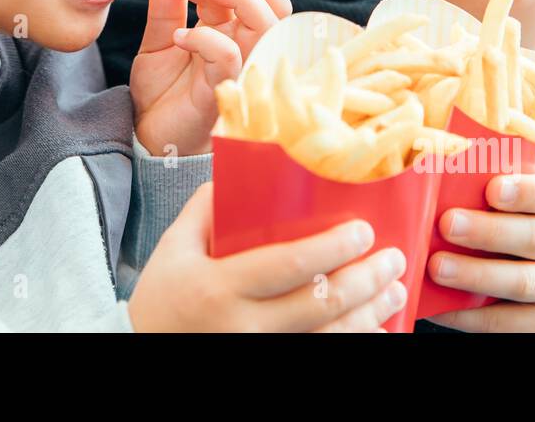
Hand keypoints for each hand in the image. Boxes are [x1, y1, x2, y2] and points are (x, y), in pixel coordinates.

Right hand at [128, 184, 407, 331]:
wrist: (139, 347)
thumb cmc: (163, 295)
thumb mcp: (175, 246)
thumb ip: (207, 206)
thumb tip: (244, 166)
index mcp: (218, 286)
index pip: (286, 265)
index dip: (331, 248)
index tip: (363, 230)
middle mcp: (243, 327)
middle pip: (320, 305)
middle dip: (366, 280)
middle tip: (393, 257)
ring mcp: (260, 354)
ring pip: (329, 338)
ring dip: (371, 314)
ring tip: (395, 289)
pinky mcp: (270, 369)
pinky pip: (323, 358)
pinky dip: (356, 344)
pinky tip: (376, 327)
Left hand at [129, 0, 290, 156]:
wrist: (149, 133)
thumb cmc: (162, 91)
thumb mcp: (158, 40)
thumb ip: (165, 9)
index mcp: (229, 30)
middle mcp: (241, 46)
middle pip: (274, 5)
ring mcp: (238, 68)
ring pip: (266, 27)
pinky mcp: (224, 89)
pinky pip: (230, 57)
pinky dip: (206, 37)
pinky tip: (179, 37)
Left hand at [422, 172, 534, 331]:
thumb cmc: (528, 226)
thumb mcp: (528, 202)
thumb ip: (496, 187)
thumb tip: (437, 174)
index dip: (526, 191)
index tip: (492, 189)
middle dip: (488, 231)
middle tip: (446, 223)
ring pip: (522, 282)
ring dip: (475, 274)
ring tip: (436, 266)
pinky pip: (507, 322)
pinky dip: (469, 315)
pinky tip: (438, 304)